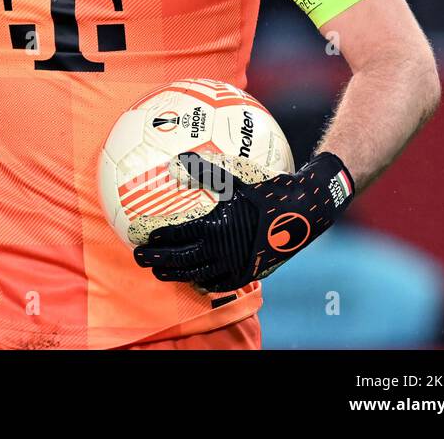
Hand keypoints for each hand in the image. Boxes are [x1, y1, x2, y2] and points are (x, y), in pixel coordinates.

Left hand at [132, 150, 355, 292]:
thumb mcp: (234, 178)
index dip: (156, 239)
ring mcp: (234, 266)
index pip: (176, 237)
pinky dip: (201, 282)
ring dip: (174, 274)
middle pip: (179, 260)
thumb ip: (202, 170)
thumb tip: (176, 160)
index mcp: (213, 227)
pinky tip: (193, 279)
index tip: (141, 237)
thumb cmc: (267, 191)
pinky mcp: (248, 274)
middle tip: (139, 258)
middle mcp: (221, 251)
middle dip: (156, 260)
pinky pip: (218, 283)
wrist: (304, 212)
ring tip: (158, 272)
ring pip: (195, 275)